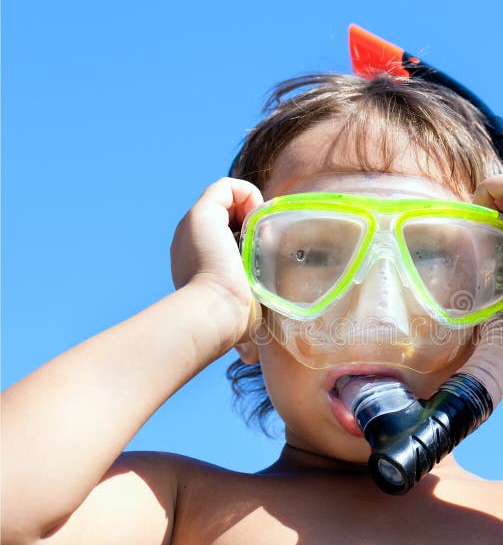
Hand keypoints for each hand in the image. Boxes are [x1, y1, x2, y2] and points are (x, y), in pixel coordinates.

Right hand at [170, 177, 263, 345]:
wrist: (214, 313)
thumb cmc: (229, 324)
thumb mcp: (240, 319)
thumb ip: (243, 322)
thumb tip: (248, 357)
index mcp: (198, 264)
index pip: (226, 238)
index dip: (250, 238)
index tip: (267, 253)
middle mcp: (191, 241)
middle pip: (228, 216)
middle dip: (254, 223)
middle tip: (269, 241)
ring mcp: (194, 226)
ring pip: (228, 200)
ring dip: (253, 209)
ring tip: (264, 232)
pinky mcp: (201, 213)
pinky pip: (227, 187)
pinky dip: (248, 195)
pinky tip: (258, 217)